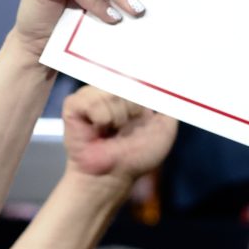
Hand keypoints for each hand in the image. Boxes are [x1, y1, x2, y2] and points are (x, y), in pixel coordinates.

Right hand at [62, 86, 176, 186]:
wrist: (114, 174)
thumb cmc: (137, 156)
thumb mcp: (165, 129)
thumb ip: (170, 106)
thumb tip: (174, 85)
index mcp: (130, 94)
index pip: (137, 74)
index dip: (142, 79)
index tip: (148, 86)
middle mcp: (110, 91)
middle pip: (125, 82)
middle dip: (133, 108)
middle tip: (125, 128)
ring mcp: (91, 96)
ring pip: (111, 93)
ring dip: (118, 117)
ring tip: (112, 131)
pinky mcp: (74, 104)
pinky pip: (92, 102)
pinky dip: (101, 119)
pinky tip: (98, 130)